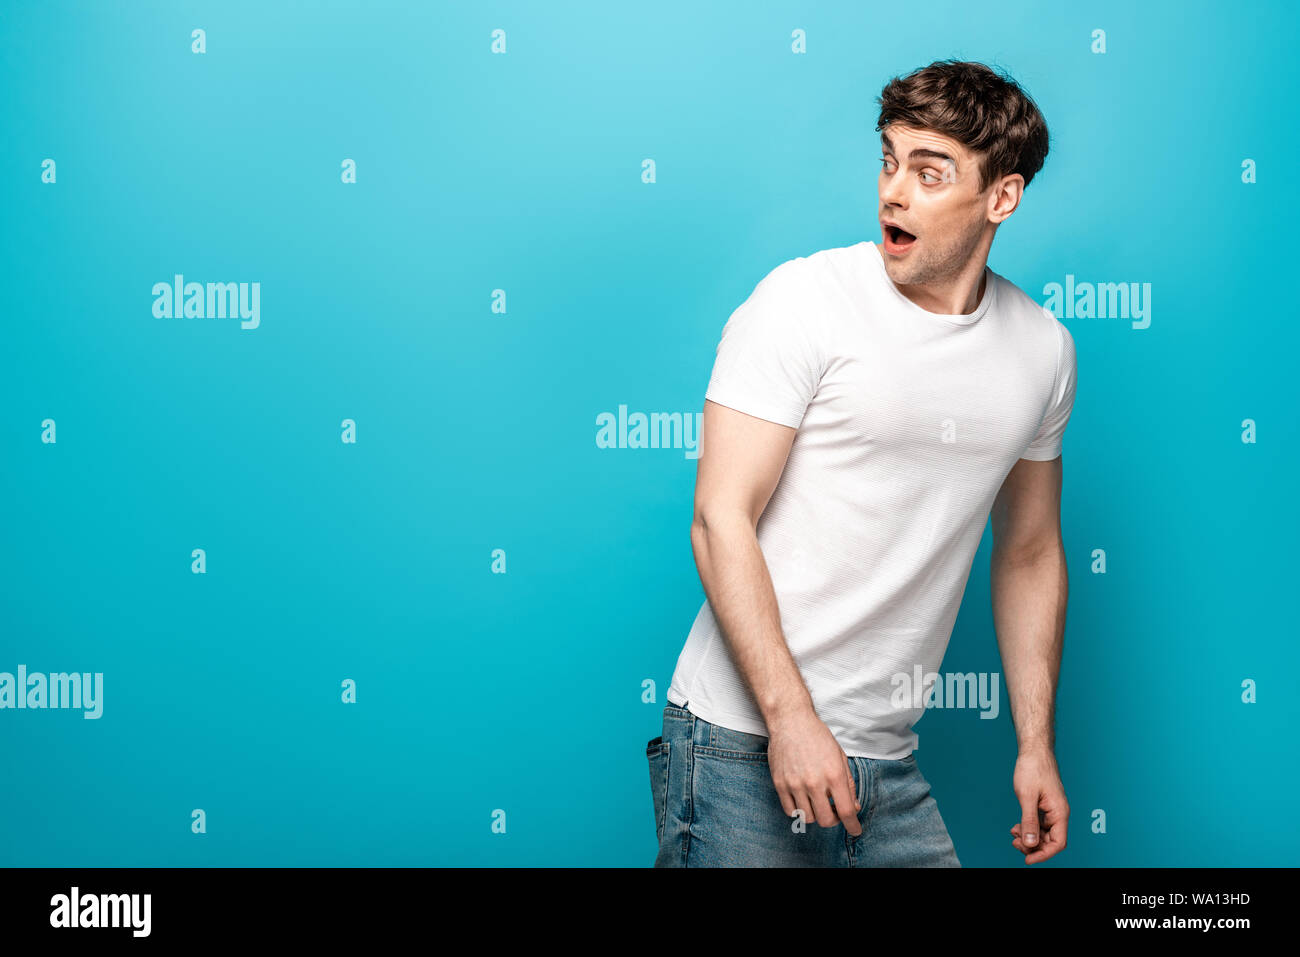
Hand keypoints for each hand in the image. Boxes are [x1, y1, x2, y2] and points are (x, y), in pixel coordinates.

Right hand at [767, 706, 861, 836]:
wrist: (790, 721)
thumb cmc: (817, 736)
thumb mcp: (840, 757)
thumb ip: (848, 784)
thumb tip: (853, 807)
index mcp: (834, 775)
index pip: (846, 811)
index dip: (853, 826)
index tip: (856, 830)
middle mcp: (814, 782)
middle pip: (826, 820)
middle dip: (834, 820)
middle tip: (835, 810)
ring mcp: (795, 784)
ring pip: (808, 818)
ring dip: (816, 814)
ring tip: (818, 802)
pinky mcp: (780, 784)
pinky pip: (790, 811)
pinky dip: (799, 811)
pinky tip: (804, 800)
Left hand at [1009, 749, 1068, 863]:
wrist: (1034, 750)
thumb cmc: (1033, 769)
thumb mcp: (1027, 797)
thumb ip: (1029, 821)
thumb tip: (1030, 844)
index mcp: (1060, 812)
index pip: (1057, 843)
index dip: (1043, 854)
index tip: (1027, 859)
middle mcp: (1059, 813)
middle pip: (1050, 840)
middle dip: (1033, 845)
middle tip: (1014, 842)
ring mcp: (1052, 809)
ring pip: (1043, 833)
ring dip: (1029, 837)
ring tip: (1013, 834)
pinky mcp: (1045, 805)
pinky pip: (1039, 823)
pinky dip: (1028, 827)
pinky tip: (1016, 827)